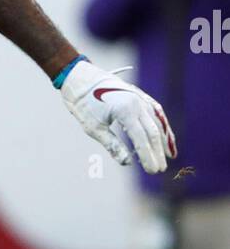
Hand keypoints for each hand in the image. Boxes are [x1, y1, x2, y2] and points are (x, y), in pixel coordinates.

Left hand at [60, 59, 176, 173]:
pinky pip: (155, 111)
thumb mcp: (94, 128)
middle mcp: (137, 103)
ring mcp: (140, 98)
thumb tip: (127, 163)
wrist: (79, 77)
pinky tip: (165, 134)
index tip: (152, 171)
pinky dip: (162, 124)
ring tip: (169, 155)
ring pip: (157, 122)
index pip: (142, 139)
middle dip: (157, 152)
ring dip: (163, 140)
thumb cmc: (83, 103)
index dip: (148, 156)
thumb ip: (113, 145)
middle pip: (152, 132)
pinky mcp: (139, 95)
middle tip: (160, 170)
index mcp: (126, 111)